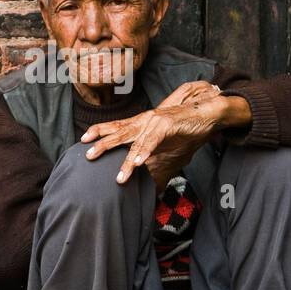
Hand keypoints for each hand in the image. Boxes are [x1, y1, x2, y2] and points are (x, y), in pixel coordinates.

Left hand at [81, 82, 230, 192]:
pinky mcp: (167, 124)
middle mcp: (145, 120)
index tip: (83, 140)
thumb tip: (148, 175)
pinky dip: (146, 152)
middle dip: (103, 145)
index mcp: (142, 123)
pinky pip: (154, 140)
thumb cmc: (186, 128)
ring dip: (127, 161)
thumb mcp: (166, 143)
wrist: (207, 113)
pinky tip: (139, 163)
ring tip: (120, 176)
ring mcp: (155, 121)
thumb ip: (154, 156)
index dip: (99, 131)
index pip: (117, 126)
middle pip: (119, 133)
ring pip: (136, 142)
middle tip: (88, 155)